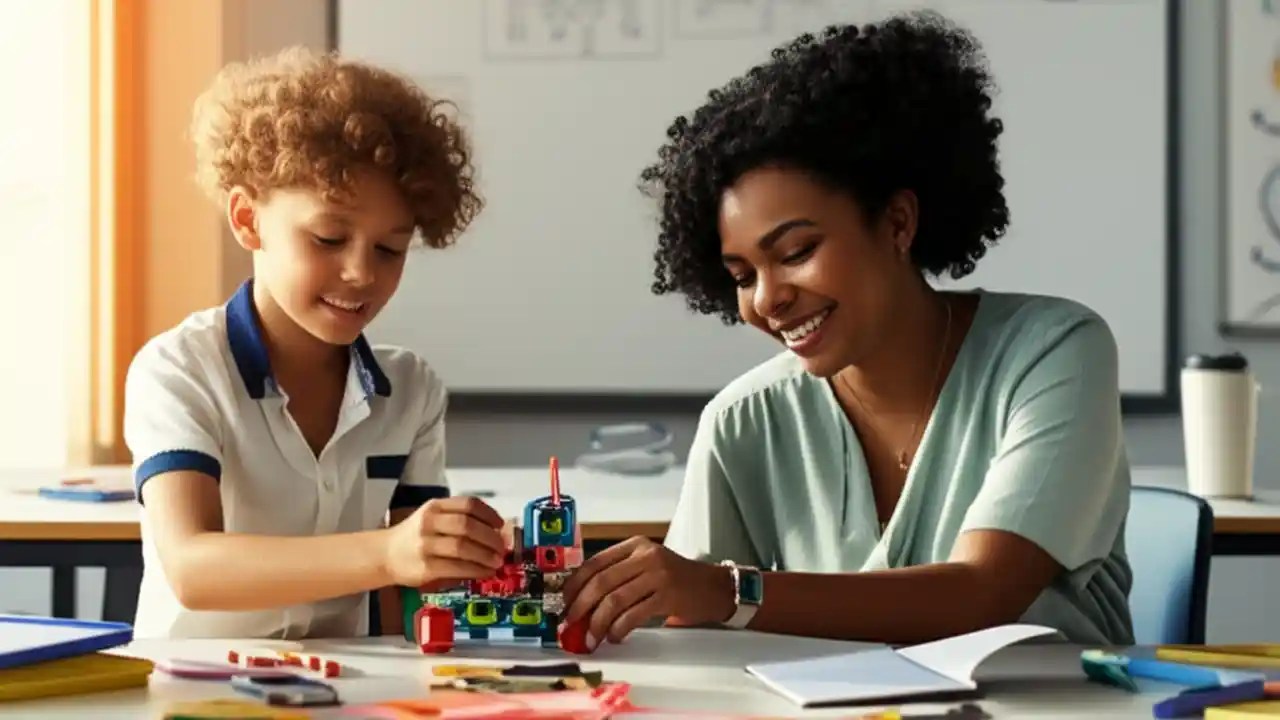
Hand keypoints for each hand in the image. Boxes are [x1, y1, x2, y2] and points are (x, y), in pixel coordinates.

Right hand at [384, 496, 505, 587]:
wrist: (385, 555)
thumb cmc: (415, 537)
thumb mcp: (433, 518)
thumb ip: (460, 520)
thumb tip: (497, 533)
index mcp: (434, 507)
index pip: (468, 504)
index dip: (489, 514)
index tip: (501, 525)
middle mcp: (429, 523)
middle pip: (467, 525)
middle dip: (490, 537)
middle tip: (502, 547)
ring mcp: (426, 545)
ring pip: (463, 547)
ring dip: (486, 555)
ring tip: (497, 561)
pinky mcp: (425, 567)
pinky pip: (457, 567)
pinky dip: (476, 570)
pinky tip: (484, 572)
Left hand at [560, 536, 733, 648]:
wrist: (714, 587)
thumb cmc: (675, 579)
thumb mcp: (646, 566)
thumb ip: (618, 576)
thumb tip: (581, 602)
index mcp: (634, 546)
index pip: (594, 563)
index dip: (574, 585)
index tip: (564, 603)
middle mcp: (645, 556)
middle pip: (600, 582)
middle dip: (581, 607)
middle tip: (571, 624)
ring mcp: (657, 574)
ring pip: (614, 600)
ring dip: (598, 623)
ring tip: (592, 637)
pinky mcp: (667, 595)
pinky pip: (633, 615)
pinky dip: (619, 629)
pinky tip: (615, 636)